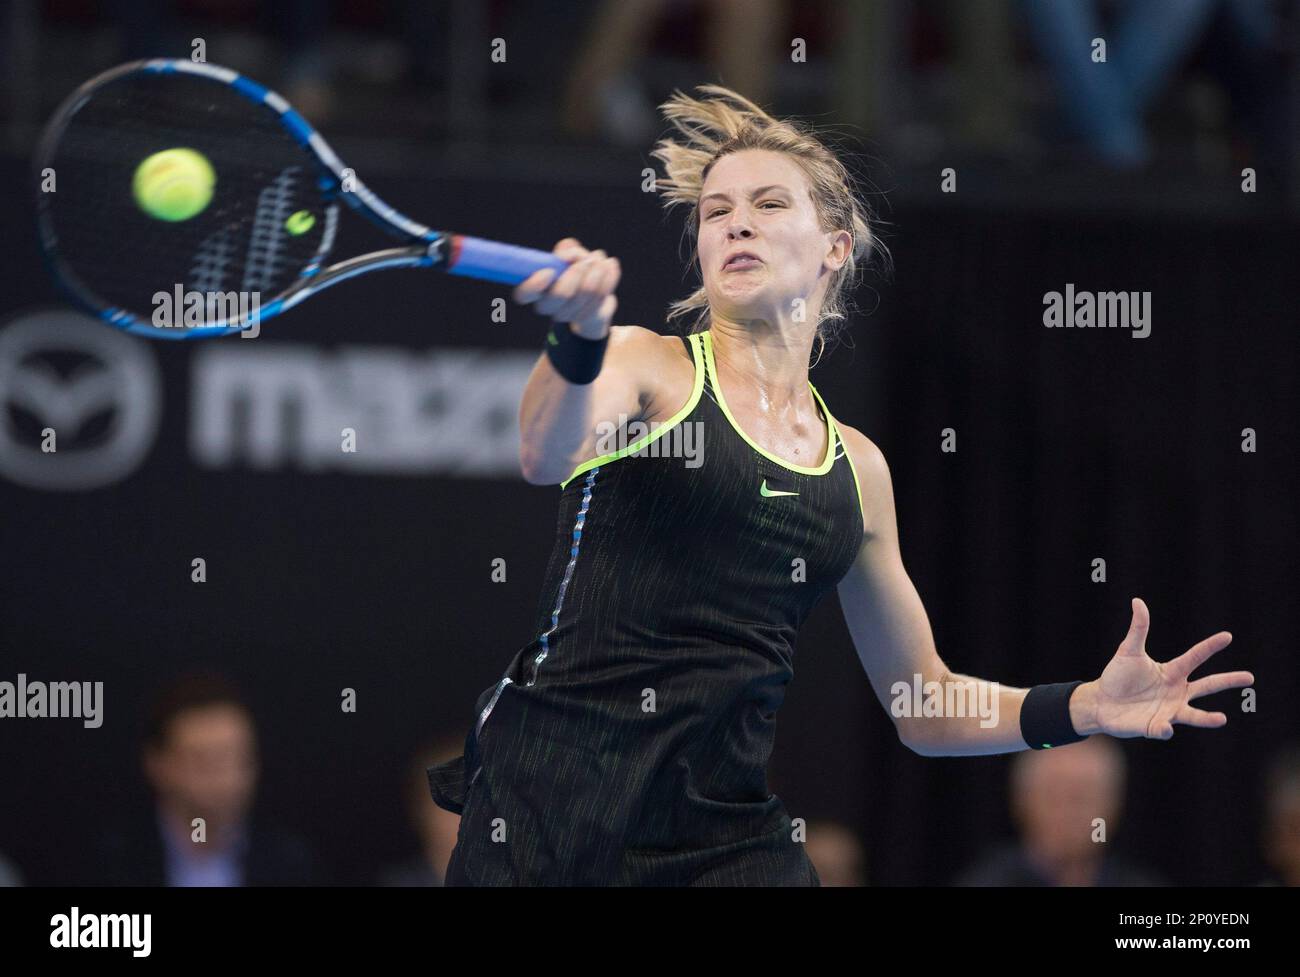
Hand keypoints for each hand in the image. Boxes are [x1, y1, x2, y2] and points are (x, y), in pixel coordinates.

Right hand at [512, 238, 620, 339]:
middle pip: (558, 295)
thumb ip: (567, 250)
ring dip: (596, 270)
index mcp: (536, 290)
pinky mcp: (591, 316)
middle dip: (575, 273)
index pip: (524, 294)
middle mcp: (550, 306)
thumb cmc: (575, 270)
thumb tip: (569, 253)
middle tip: (585, 260)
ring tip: (599, 259)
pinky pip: (603, 295)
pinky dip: (609, 276)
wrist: (595, 296)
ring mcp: (570, 315)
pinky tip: (610, 266)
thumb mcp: (568, 255)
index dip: (534, 285)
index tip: (549, 271)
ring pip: (585, 293)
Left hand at [1076, 598, 1253, 739]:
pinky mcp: (1155, 727)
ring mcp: (1168, 710)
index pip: (1195, 657)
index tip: (1227, 636)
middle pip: (1207, 686)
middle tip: (1250, 678)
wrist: (1100, 701)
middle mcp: (1176, 692)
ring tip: (1222, 719)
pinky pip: (1163, 729)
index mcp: (1172, 672)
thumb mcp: (1128, 651)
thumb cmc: (1118, 675)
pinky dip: (1165, 729)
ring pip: (1193, 715)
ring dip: (1207, 718)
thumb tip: (1137, 601)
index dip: (1210, 646)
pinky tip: (1165, 727)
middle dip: (1228, 681)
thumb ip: (1138, 629)